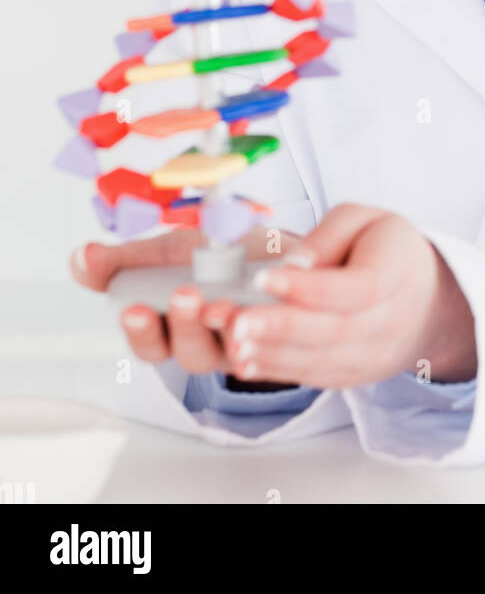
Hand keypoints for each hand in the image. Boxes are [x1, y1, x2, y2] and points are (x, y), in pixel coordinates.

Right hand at [70, 225, 301, 376]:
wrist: (287, 251)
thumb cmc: (225, 252)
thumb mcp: (173, 248)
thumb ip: (128, 258)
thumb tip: (79, 258)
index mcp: (169, 321)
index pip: (145, 339)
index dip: (137, 328)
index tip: (132, 309)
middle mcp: (199, 340)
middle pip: (180, 352)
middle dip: (180, 325)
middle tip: (184, 295)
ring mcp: (234, 344)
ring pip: (218, 353)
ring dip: (217, 328)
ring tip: (219, 304)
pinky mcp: (268, 343)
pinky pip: (260, 348)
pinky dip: (254, 329)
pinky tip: (252, 310)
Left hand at [214, 204, 477, 389]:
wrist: (427, 299)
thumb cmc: (389, 249)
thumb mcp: (365, 219)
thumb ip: (329, 234)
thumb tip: (293, 262)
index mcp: (396, 274)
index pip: (355, 287)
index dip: (308, 287)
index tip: (263, 277)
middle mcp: (389, 322)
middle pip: (333, 330)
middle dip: (279, 327)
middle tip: (235, 320)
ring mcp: (373, 356)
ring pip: (320, 359)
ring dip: (271, 354)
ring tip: (232, 340)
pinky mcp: (354, 375)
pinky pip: (314, 376)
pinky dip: (277, 370)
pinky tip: (246, 359)